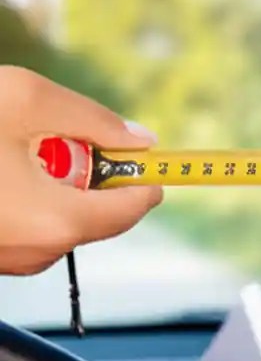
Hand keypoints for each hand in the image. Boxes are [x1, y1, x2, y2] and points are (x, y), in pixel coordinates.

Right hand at [0, 66, 161, 274]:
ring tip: (7, 145)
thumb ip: (93, 119)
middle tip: (49, 134)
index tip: (146, 152)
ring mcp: (6, 261)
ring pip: (58, 218)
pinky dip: (20, 195)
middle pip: (97, 213)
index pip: (135, 207)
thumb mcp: (24, 100)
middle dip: (89, 172)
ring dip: (52, 181)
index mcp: (58, 220)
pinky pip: (24, 225)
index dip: (146, 174)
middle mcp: (36, 253)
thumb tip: (141, 140)